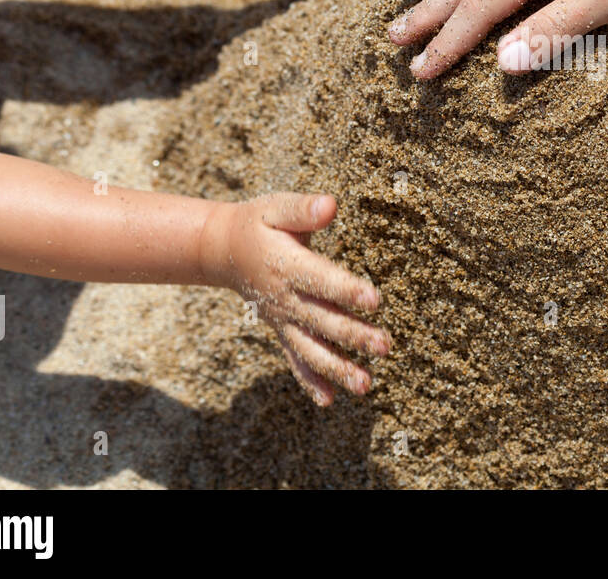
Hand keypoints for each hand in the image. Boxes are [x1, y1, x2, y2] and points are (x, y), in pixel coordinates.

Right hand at [200, 193, 389, 404]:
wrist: (223, 250)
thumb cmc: (257, 224)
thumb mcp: (275, 208)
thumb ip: (302, 209)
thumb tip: (330, 205)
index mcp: (285, 264)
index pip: (320, 280)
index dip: (346, 289)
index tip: (374, 300)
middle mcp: (284, 298)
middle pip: (322, 320)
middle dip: (353, 335)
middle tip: (384, 346)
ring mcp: (282, 319)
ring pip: (311, 348)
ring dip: (337, 367)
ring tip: (365, 385)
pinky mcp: (282, 330)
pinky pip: (295, 359)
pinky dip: (309, 381)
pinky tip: (329, 401)